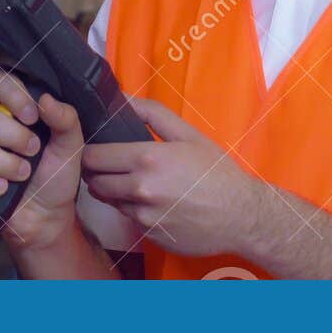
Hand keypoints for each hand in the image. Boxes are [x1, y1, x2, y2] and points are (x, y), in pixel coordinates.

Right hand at [0, 69, 84, 250]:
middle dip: (11, 136)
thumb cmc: (57, 174)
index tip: (32, 115)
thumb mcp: (71, 145)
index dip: (10, 93)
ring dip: (3, 164)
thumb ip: (65, 118)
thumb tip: (45, 99)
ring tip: (23, 175)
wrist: (49, 215)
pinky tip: (3, 190)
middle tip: (34, 150)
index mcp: (10, 110)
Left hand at [81, 97, 263, 257]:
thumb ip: (152, 114)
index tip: (98, 147)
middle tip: (109, 165)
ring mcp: (143, 215)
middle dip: (96, 172)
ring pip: (107, 200)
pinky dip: (132, 208)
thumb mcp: (188, 135)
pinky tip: (151, 202)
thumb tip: (123, 98)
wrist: (241, 216)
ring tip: (130, 181)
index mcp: (147, 158)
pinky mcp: (148, 235)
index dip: (90, 151)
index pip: (93, 156)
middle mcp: (140, 189)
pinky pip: (127, 217)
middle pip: (93, 180)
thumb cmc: (216, 171)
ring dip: (112, 191)